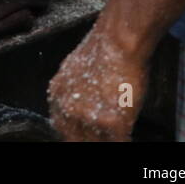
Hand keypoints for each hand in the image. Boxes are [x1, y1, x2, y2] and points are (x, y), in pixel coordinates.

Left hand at [47, 26, 148, 141]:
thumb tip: (79, 106)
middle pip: (76, 139)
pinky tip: (127, 134)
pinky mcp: (111, 121)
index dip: (77, 133)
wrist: (116, 41)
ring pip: (97, 142)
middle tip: (102, 135)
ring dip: (107, 139)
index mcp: (57, 97)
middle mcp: (67, 109)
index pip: (62, 128)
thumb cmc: (102, 51)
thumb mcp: (73, 71)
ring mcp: (88, 117)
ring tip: (116, 133)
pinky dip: (123, 139)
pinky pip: (118, 141)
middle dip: (90, 139)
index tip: (86, 135)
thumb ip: (72, 93)